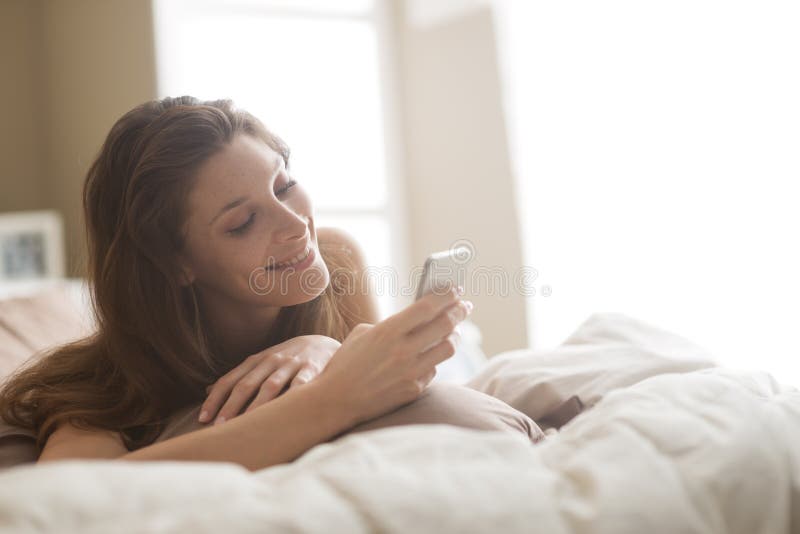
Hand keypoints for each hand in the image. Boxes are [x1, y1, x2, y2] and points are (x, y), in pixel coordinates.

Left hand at [199, 334, 341, 424]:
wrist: (324, 344)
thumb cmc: (288, 359)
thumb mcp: (262, 362)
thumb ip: (239, 376)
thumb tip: (208, 391)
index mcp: (257, 360)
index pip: (230, 380)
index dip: (216, 399)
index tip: (204, 419)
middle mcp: (272, 360)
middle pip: (247, 384)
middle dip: (231, 406)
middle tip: (219, 427)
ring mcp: (292, 364)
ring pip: (271, 386)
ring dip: (256, 406)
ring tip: (246, 425)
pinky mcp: (313, 370)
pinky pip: (300, 385)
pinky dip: (290, 398)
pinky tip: (283, 414)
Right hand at [315, 284, 472, 426]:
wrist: (335, 401)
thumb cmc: (345, 363)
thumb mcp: (362, 334)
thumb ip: (391, 326)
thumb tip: (417, 320)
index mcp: (389, 330)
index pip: (427, 307)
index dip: (445, 295)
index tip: (456, 288)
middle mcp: (404, 350)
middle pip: (445, 325)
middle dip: (459, 311)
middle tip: (464, 305)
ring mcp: (411, 371)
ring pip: (448, 348)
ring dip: (454, 337)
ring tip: (454, 331)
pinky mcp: (414, 390)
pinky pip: (433, 370)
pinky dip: (434, 361)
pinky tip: (430, 356)